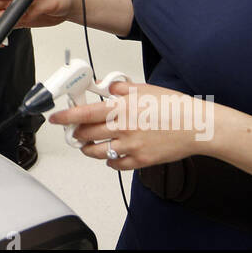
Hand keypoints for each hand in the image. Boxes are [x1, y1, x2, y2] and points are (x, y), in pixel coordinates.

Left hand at [49, 80, 219, 169]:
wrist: (197, 127)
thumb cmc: (175, 107)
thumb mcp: (145, 89)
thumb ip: (122, 89)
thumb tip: (107, 88)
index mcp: (122, 108)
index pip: (84, 113)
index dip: (65, 116)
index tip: (54, 118)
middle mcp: (123, 128)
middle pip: (86, 135)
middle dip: (76, 133)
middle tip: (74, 131)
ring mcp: (130, 147)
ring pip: (97, 152)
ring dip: (88, 148)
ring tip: (88, 143)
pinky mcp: (139, 161)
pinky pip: (115, 164)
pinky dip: (109, 160)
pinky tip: (111, 154)